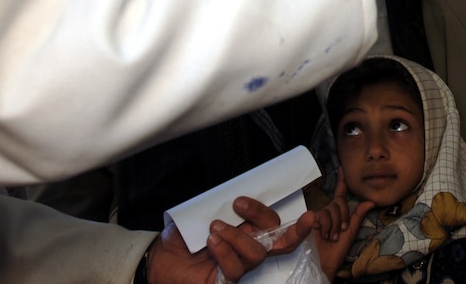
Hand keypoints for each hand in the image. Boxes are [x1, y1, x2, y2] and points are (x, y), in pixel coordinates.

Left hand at [148, 197, 313, 283]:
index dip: (296, 225)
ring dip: (237, 235)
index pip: (275, 226)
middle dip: (283, 228)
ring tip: (215, 227)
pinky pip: (234, 268)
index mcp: (248, 229)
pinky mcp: (224, 281)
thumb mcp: (203, 211)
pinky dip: (224, 250)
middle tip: (266, 211)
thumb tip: (238, 192)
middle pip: (279, 243)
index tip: (306, 214)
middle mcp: (247, 249)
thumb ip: (223, 204)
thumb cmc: (182, 235)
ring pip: (256, 253)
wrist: (159, 257)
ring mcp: (237, 266)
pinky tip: (211, 242)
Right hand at [313, 169, 373, 279]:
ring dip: (335, 225)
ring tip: (332, 237)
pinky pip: (324, 215)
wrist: (325, 263)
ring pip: (332, 209)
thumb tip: (371, 201)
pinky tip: (325, 235)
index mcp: (337, 213)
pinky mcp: (311, 220)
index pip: (340, 194)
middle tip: (340, 232)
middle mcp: (327, 211)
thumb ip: (359, 216)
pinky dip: (328, 226)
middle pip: (339, 202)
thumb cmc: (337, 250)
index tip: (342, 168)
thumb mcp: (351, 233)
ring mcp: (319, 215)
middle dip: (343, 217)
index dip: (341, 181)